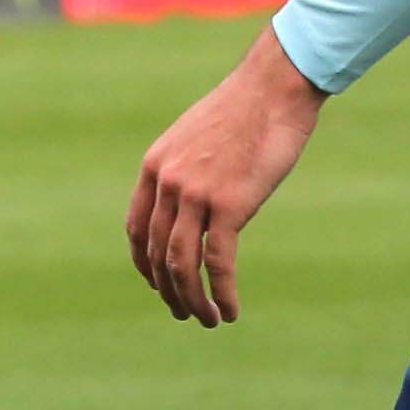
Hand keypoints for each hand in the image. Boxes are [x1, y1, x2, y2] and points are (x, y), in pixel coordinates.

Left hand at [129, 26, 327, 327]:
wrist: (273, 89)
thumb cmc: (244, 111)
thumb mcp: (197, 138)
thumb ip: (186, 171)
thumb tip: (191, 206)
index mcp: (155, 166)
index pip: (137, 230)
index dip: (145, 265)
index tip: (157, 285)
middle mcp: (168, 183)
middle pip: (158, 254)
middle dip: (169, 292)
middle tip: (184, 314)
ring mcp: (195, 194)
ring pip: (183, 265)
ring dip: (192, 301)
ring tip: (208, 320)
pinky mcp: (229, 205)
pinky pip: (218, 263)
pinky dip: (222, 293)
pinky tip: (231, 310)